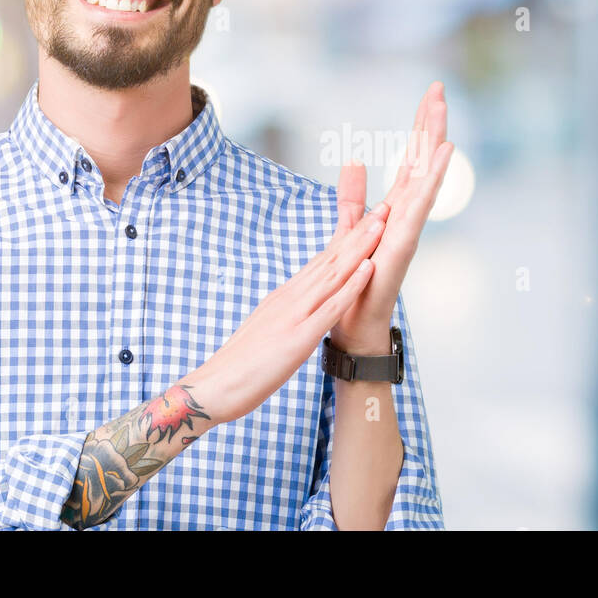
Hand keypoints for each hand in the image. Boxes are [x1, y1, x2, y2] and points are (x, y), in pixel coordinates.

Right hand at [186, 200, 391, 424]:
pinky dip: (352, 285)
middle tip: (383, 209)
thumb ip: (285, 314)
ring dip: (360, 248)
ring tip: (380, 226)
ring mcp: (294, 315)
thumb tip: (300, 307)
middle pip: (330, 259)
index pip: (321, 262)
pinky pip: (331, 307)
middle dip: (359, 234)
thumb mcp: (267, 329)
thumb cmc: (239, 365)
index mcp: (284, 297)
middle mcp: (290, 298)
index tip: (366, 223)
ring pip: (333, 274)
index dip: (346, 241)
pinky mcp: (298, 337)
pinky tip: (368, 268)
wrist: (214, 387)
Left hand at [330, 82, 453, 353]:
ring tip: (441, 111)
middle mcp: (407, 214)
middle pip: (421, 161)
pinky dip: (431, 180)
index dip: (419, 127)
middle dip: (429, 124)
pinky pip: (419, 206)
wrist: (355, 326)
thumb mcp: (349, 230)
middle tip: (438, 87)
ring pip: (425, 178)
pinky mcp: (404, 243)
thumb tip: (355, 158)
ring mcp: (408, 227)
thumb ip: (353, 196)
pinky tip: (442, 155)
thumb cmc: (356, 285)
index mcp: (395, 208)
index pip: (410, 159)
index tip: (430, 94)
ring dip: (433, 144)